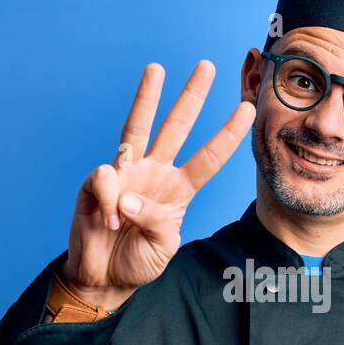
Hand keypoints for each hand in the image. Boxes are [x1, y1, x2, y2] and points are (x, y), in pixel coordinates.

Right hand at [62, 60, 254, 309]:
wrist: (104, 278)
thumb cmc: (138, 261)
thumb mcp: (164, 247)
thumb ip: (158, 222)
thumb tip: (129, 197)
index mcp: (178, 189)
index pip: (208, 158)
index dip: (227, 135)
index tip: (247, 109)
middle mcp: (154, 173)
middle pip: (175, 127)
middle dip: (191, 96)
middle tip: (207, 66)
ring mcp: (125, 175)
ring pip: (136, 127)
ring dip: (147, 96)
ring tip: (157, 68)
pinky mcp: (95, 184)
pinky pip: (105, 178)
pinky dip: (109, 199)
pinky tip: (108, 221)